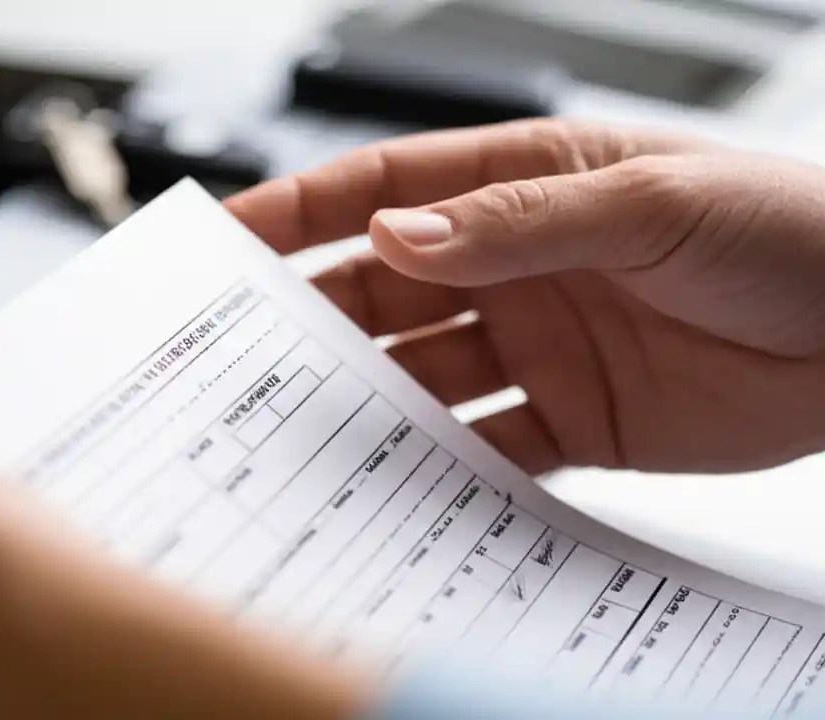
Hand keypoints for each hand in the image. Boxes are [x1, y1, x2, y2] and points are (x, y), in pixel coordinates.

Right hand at [227, 119, 824, 474]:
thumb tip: (395, 238)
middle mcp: (517, 265)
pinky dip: (440, 464)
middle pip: (384, 291)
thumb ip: (518, 223)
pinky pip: (484, 444)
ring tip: (306, 429)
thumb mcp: (648, 205)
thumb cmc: (785, 231)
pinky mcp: (571, 420)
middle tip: (245, 352)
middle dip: (314, 318)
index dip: (302, 211)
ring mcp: (538, 345)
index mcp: (525, 186)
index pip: (387, 192)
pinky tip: (402, 481)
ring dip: (368, 399)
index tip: (229, 236)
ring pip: (421, 374)